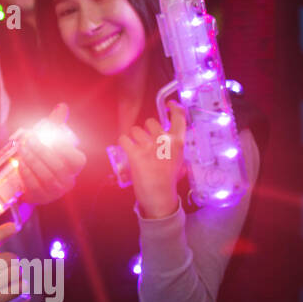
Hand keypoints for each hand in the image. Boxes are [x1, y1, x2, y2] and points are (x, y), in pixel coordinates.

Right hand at [0, 221, 21, 301]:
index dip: (2, 232)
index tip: (13, 227)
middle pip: (8, 258)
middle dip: (11, 262)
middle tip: (7, 268)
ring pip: (14, 272)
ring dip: (16, 275)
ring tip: (11, 279)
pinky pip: (16, 288)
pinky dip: (19, 287)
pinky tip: (15, 288)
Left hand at [18, 104, 86, 204]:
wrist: (30, 181)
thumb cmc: (43, 158)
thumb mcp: (50, 142)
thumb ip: (56, 125)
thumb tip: (61, 106)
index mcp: (74, 167)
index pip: (77, 160)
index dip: (64, 149)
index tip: (50, 138)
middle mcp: (68, 181)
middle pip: (58, 167)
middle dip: (42, 151)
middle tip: (28, 140)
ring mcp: (55, 192)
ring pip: (46, 177)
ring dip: (33, 162)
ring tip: (22, 149)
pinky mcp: (41, 198)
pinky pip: (35, 187)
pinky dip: (27, 174)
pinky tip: (20, 164)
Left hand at [119, 100, 185, 219]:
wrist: (159, 196)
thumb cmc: (168, 180)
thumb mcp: (179, 162)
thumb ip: (175, 148)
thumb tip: (172, 138)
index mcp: (178, 143)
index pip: (179, 118)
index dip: (174, 108)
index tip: (169, 105)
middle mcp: (164, 141)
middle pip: (151, 121)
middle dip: (146, 129)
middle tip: (146, 143)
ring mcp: (149, 147)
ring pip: (135, 129)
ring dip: (133, 137)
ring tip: (137, 149)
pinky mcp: (135, 153)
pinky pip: (123, 138)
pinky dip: (123, 143)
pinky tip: (127, 150)